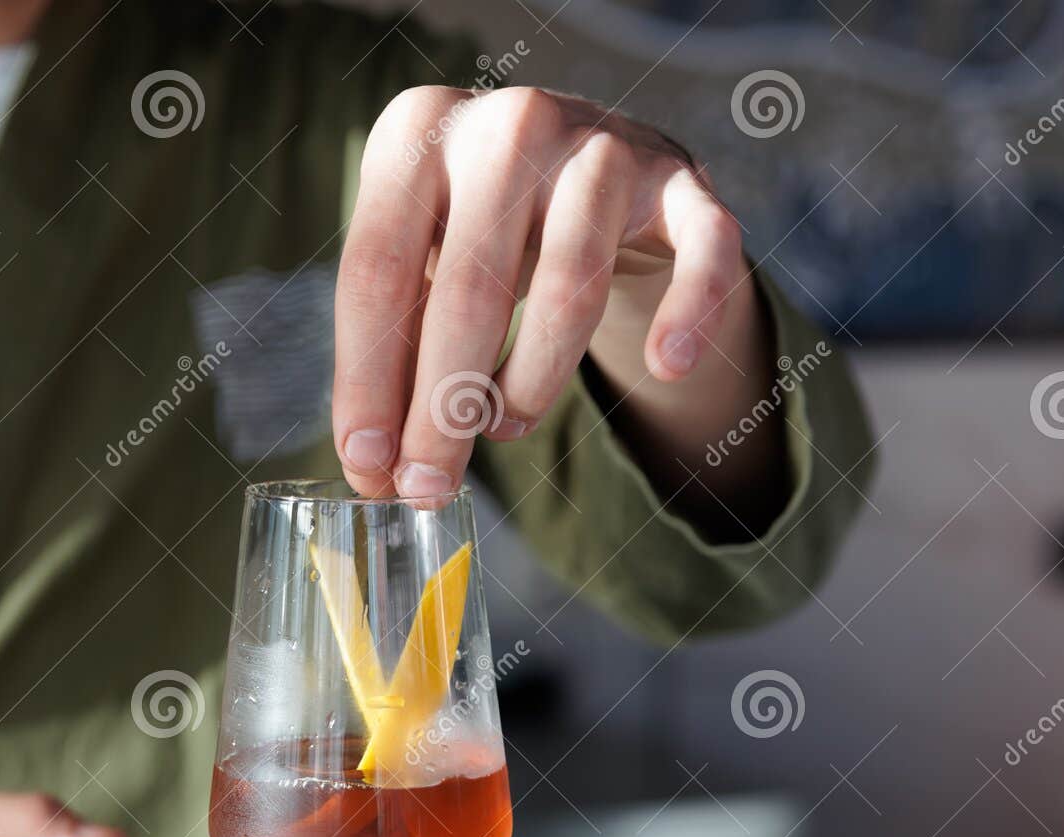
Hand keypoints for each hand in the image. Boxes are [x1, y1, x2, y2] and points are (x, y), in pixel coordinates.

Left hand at [333, 86, 764, 502]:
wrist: (589, 161)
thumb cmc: (480, 229)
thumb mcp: (420, 261)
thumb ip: (393, 348)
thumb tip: (373, 466)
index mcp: (417, 134)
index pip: (377, 273)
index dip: (367, 380)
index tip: (366, 464)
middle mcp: (508, 124)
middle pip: (467, 290)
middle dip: (443, 409)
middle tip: (430, 485)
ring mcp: (600, 145)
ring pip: (569, 287)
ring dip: (530, 382)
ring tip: (504, 428)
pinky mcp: (677, 178)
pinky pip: (698, 252)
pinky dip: (687, 314)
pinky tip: (664, 367)